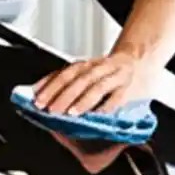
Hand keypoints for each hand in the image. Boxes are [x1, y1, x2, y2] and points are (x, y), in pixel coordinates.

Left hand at [32, 50, 153, 115]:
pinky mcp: (128, 88)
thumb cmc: (106, 71)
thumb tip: (39, 92)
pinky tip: (98, 114)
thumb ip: (65, 82)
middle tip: (51, 110)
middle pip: (78, 80)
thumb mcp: (85, 72)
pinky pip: (117, 97)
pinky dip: (107, 105)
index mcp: (85, 65)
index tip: (37, 99)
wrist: (137, 59)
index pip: (64, 74)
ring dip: (83, 100)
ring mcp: (114, 77)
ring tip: (71, 113)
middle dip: (62, 95)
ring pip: (97, 86)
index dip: (49, 86)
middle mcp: (98, 68)